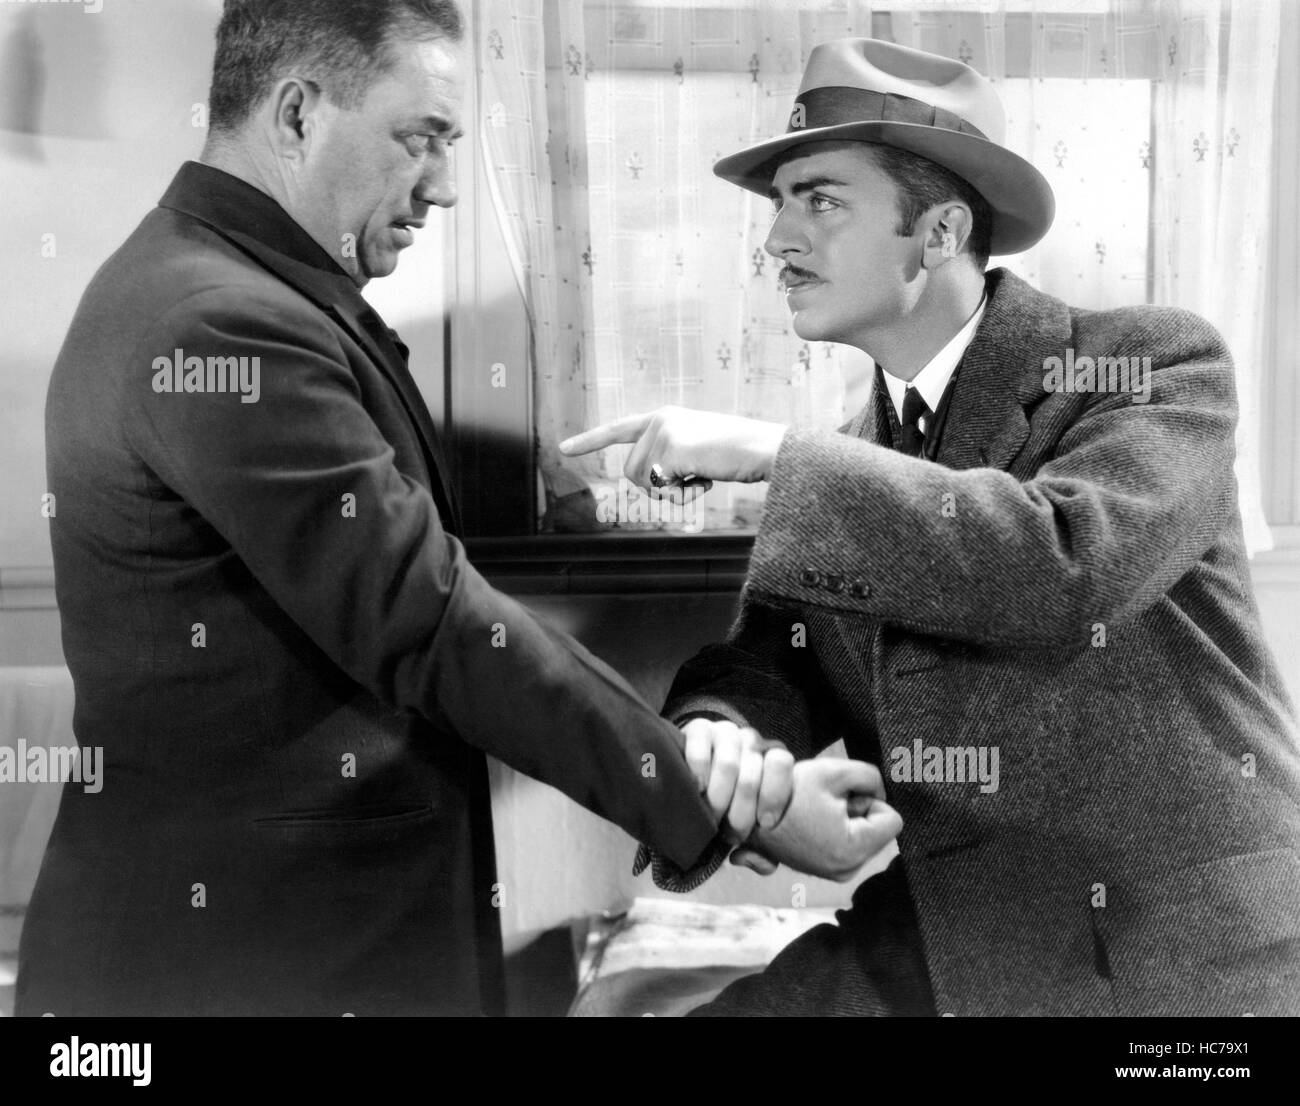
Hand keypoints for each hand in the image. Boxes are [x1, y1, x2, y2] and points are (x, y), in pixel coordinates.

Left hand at [558, 406, 786, 492]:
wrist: (763, 450)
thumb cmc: (737, 456)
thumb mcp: (697, 453)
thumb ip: (670, 460)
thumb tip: (649, 481)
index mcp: (664, 418)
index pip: (619, 429)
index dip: (590, 440)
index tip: (563, 448)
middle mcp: (659, 420)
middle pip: (630, 472)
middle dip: (657, 488)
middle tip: (693, 480)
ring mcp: (663, 432)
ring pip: (640, 483)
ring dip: (669, 494)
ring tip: (700, 478)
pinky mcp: (670, 449)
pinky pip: (658, 489)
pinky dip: (681, 496)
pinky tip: (704, 480)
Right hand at [680, 718, 793, 844]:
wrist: (693, 773)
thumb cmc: (728, 804)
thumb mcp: (748, 826)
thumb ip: (761, 850)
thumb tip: (744, 858)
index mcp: (770, 758)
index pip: (781, 763)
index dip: (774, 795)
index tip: (764, 825)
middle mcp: (751, 741)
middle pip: (752, 771)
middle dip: (740, 811)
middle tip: (729, 833)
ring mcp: (725, 732)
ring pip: (729, 764)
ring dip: (718, 797)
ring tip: (710, 816)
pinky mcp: (698, 728)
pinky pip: (700, 749)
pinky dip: (698, 773)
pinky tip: (695, 789)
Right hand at [731, 757, 901, 881]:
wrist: (748, 814)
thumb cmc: (789, 792)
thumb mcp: (834, 770)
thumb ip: (870, 776)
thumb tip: (880, 792)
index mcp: (854, 849)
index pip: (893, 819)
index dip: (871, 798)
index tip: (843, 795)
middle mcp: (848, 869)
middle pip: (878, 829)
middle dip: (858, 810)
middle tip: (825, 802)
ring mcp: (836, 874)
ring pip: (862, 835)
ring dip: (846, 819)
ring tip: (816, 811)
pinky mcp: (825, 870)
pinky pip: (847, 843)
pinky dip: (836, 829)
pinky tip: (812, 822)